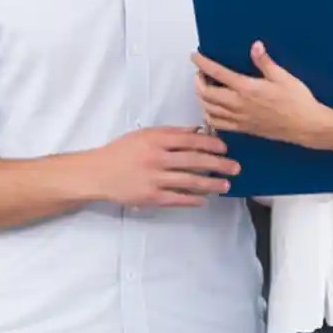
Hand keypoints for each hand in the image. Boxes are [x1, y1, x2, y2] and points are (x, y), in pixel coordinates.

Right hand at [87, 127, 239, 208]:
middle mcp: (157, 158)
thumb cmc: (120, 152)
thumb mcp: (143, 135)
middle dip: (219, 164)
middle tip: (235, 167)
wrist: (97, 173)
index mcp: (155, 139)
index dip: (211, 144)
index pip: (190, 140)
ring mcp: (155, 179)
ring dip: (212, 184)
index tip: (224, 148)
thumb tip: (196, 132)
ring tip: (225, 185)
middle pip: (195, 161)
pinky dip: (194, 199)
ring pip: (191, 181)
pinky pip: (179, 199)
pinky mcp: (152, 197)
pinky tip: (205, 199)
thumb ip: (169, 133)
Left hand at [192, 42, 332, 147]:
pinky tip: (212, 109)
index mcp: (246, 88)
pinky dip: (209, 115)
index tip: (195, 56)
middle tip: (200, 73)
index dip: (202, 63)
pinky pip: (218, 124)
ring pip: (209, 109)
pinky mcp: (244, 129)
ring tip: (204, 88)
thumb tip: (255, 46)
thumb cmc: (297, 101)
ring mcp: (240, 119)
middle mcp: (238, 104)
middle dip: (198, 81)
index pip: (217, 73)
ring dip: (201, 98)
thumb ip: (265, 62)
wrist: (307, 126)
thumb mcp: (283, 77)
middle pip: (206, 93)